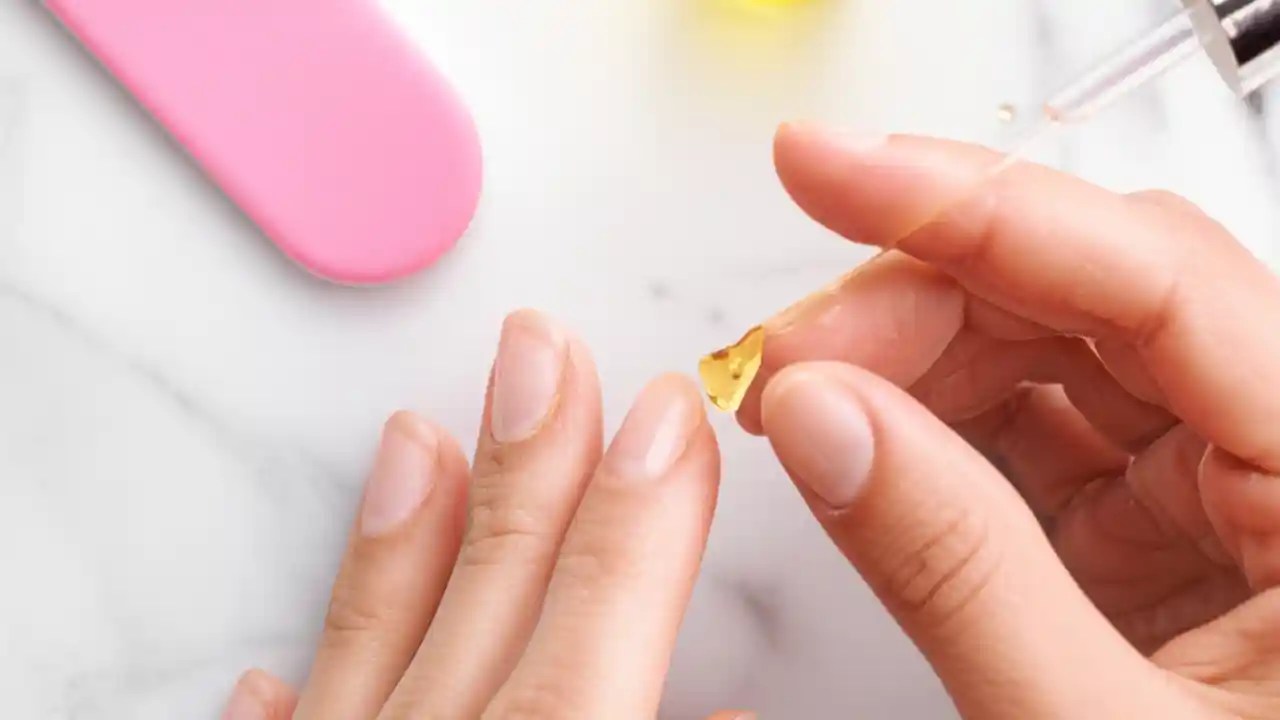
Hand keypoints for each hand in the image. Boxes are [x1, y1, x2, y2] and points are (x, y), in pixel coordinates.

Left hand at [218, 311, 743, 719]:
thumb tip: (737, 711)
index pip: (599, 619)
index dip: (640, 514)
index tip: (668, 416)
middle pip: (490, 593)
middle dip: (530, 465)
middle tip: (543, 350)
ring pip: (370, 646)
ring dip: (401, 539)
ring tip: (412, 436)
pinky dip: (289, 712)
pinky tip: (268, 673)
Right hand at [741, 124, 1279, 717]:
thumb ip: (958, 569)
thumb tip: (825, 421)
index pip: (1149, 275)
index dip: (971, 202)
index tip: (828, 169)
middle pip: (1092, 292)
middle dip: (917, 294)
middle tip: (791, 347)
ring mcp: (1228, 491)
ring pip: (1057, 351)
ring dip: (915, 358)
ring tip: (808, 399)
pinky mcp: (1165, 533)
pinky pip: (1043, 433)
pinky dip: (938, 428)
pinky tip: (868, 443)